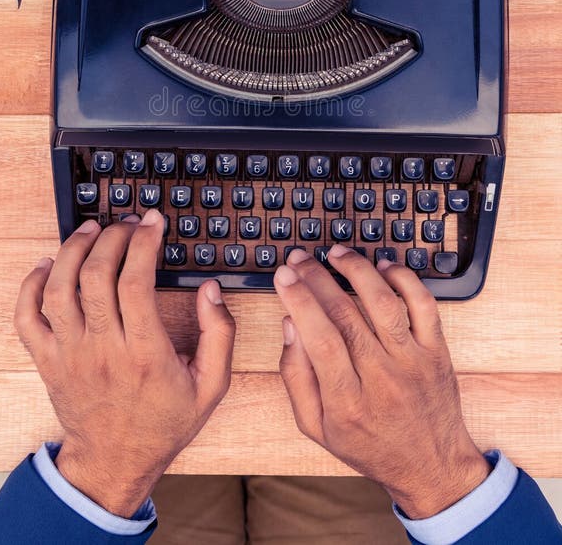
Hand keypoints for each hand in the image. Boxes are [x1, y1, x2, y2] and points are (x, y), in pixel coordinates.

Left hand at [14, 210, 234, 517]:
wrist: (114, 463)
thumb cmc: (163, 423)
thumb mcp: (211, 386)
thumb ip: (218, 334)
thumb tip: (211, 289)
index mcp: (145, 353)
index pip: (136, 282)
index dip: (144, 242)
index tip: (154, 222)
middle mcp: (103, 349)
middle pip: (95, 275)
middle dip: (112, 237)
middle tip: (128, 223)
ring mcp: (70, 354)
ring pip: (59, 289)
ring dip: (73, 249)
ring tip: (92, 230)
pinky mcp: (48, 360)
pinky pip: (27, 317)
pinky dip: (31, 285)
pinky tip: (49, 264)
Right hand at [274, 246, 489, 519]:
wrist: (432, 467)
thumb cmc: (369, 445)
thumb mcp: (316, 427)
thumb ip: (296, 377)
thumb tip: (290, 324)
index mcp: (347, 401)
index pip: (319, 338)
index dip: (299, 299)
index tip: (284, 275)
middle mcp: (382, 379)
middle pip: (346, 314)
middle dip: (317, 277)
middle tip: (299, 258)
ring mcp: (413, 363)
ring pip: (384, 303)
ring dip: (357, 270)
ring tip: (336, 253)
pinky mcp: (436, 352)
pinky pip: (424, 306)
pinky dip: (405, 279)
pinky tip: (383, 266)